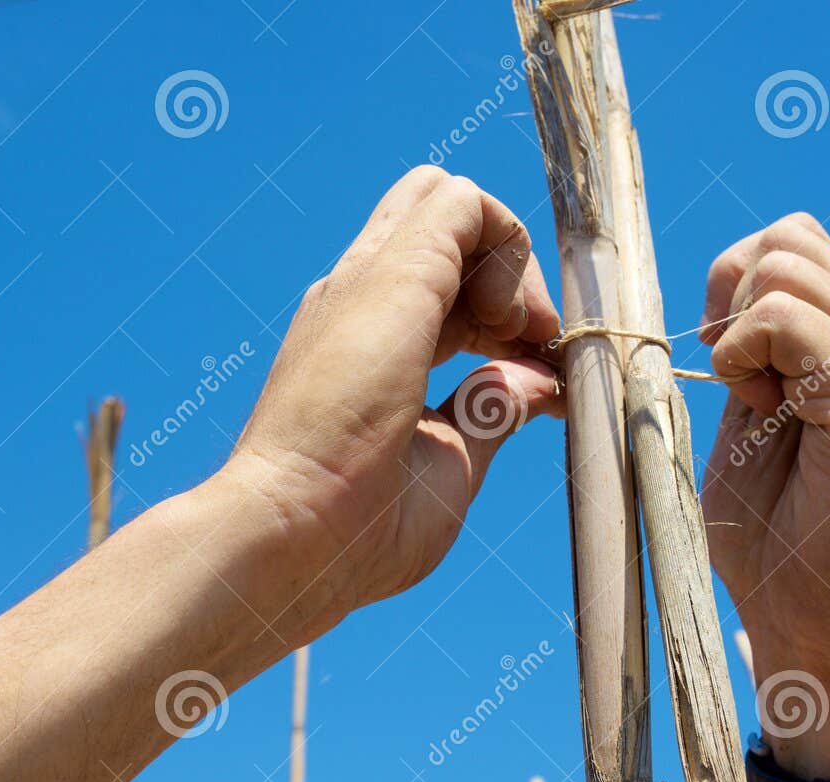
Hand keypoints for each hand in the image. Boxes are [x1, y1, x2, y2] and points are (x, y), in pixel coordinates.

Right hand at [221, 167, 562, 636]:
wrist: (294, 537)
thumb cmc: (356, 530)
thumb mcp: (448, 460)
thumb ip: (489, 409)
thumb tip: (535, 381)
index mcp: (361, 341)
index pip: (441, 283)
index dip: (501, 315)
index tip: (534, 379)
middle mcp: (356, 298)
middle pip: (440, 221)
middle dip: (505, 268)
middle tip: (528, 345)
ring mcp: (366, 281)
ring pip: (448, 196)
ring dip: (507, 256)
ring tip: (517, 336)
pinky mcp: (393, 275)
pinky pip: (464, 202)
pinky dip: (509, 246)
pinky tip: (508, 327)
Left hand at [697, 214, 829, 773]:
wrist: (817, 623)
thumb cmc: (775, 541)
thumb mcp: (744, 429)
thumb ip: (743, 362)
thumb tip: (711, 307)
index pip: (789, 245)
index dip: (734, 289)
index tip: (724, 371)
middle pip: (787, 238)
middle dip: (731, 298)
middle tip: (736, 386)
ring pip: (785, 260)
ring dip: (739, 329)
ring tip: (754, 405)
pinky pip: (784, 316)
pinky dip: (742, 352)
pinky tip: (755, 410)